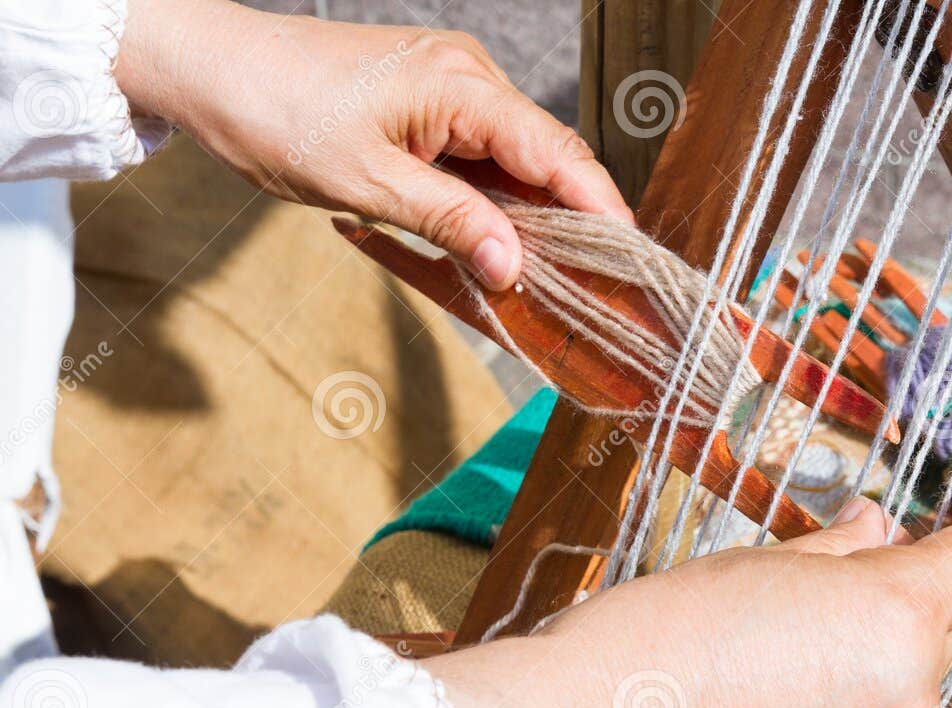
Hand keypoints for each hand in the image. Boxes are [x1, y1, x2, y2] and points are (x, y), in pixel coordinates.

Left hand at [116, 0, 630, 288]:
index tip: (630, 258)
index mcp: (460, 85)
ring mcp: (450, 86)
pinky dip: (492, 198)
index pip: (555, 150)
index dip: (599, 206)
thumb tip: (513, 263)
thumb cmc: (276, 114)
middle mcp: (467, 75)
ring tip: (546, 274)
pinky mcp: (429, 101)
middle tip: (593, 284)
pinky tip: (493, 239)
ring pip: (514, 160)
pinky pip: (481, 155)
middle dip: (572, 219)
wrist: (209, 68)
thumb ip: (450, 221)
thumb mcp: (367, 182)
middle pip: (545, 155)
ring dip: (528, 215)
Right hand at [424, 487, 951, 707]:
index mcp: (896, 617)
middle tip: (811, 604)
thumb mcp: (757, 562)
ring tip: (768, 679)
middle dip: (889, 615)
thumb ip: (842, 548)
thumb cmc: (655, 640)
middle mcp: (908, 702)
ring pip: (899, 707)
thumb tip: (881, 530)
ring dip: (862, 685)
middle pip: (929, 640)